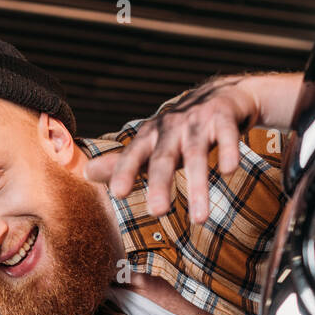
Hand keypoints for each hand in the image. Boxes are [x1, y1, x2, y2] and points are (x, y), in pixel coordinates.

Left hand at [84, 72, 300, 224]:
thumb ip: (121, 162)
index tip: (118, 194)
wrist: (222, 94)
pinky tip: (229, 170)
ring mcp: (198, 122)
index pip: (133, 156)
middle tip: (157, 212)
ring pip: (196, 154)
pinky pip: (227, 135)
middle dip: (160, 184)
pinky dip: (228, 151)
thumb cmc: (179, 130)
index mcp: (150, 136)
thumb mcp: (150, 145)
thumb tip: (84, 173)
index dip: (125, 172)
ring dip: (198, 185)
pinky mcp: (224, 118)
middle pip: (164, 158)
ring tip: (199, 219)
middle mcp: (171, 128)